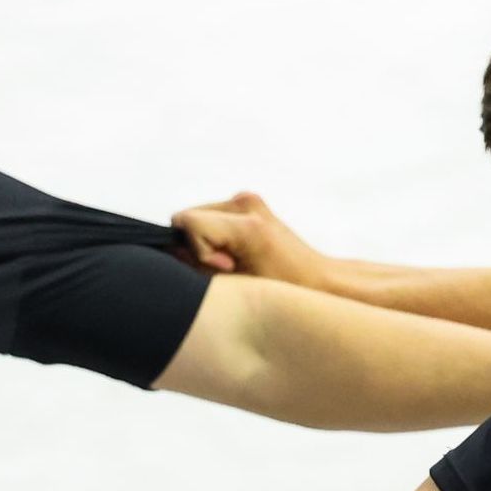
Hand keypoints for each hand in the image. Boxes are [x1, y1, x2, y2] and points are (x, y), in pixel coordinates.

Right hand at [172, 191, 333, 287]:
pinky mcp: (249, 202)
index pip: (187, 222)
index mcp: (247, 225)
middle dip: (196, 245)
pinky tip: (237, 252)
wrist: (317, 280)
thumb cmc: (281, 291)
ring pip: (197, 216)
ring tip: (234, 262)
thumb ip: (198, 266)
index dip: (197, 251)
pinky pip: (211, 216)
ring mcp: (248, 199)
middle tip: (227, 268)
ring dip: (205, 240)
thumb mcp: (235, 287)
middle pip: (188, 216)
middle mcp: (246, 203)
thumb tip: (172, 247)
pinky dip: (215, 235)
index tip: (225, 269)